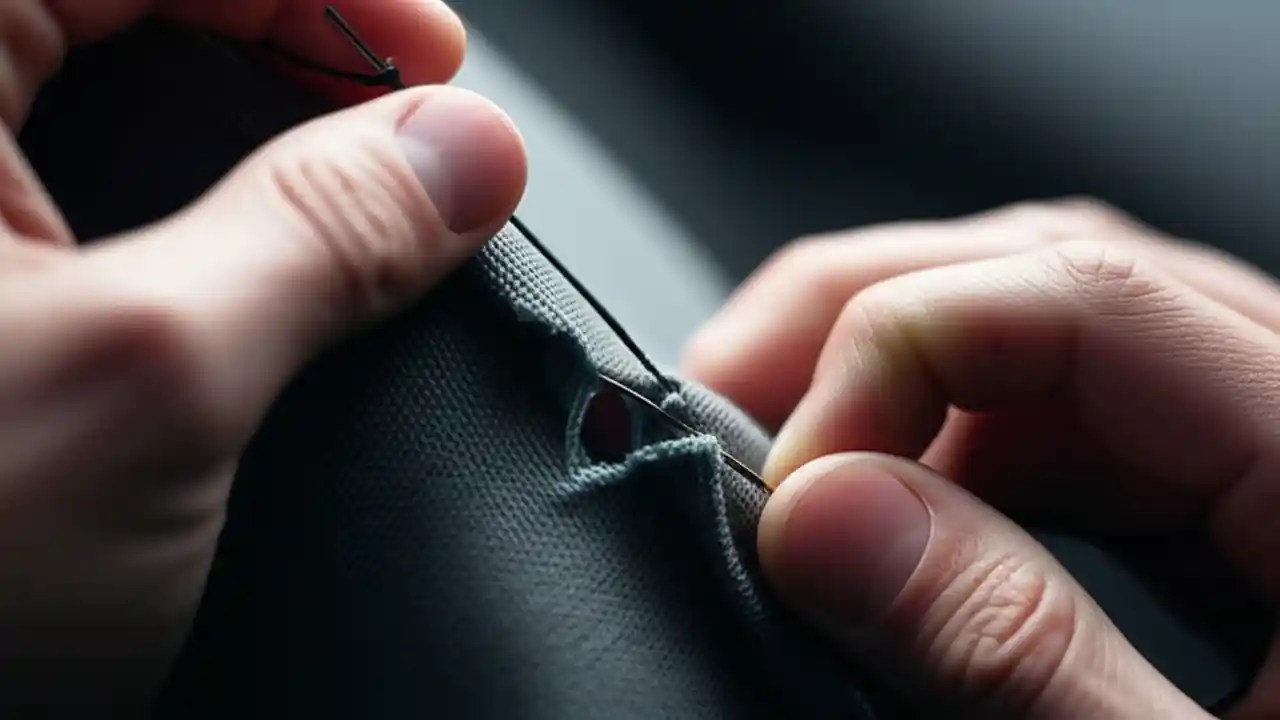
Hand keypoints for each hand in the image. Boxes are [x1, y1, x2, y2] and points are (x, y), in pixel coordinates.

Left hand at [0, 1, 525, 712]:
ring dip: (256, 148)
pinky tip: (269, 273)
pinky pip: (92, 220)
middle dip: (293, 56)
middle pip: (131, 22)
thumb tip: (464, 151)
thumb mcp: (156, 378)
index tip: (438, 60)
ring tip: (360, 196)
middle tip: (412, 126)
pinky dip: (207, 229)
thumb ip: (327, 234)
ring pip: (113, 118)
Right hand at [684, 200, 1279, 717]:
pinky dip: (963, 449)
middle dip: (871, 324)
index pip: (1093, 299)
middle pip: (1069, 281)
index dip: (899, 347)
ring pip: (1064, 343)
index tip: (786, 479)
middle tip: (737, 403)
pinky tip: (894, 503)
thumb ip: (1021, 660)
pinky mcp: (1247, 505)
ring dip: (907, 384)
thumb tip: (830, 518)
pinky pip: (1084, 425)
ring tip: (797, 458)